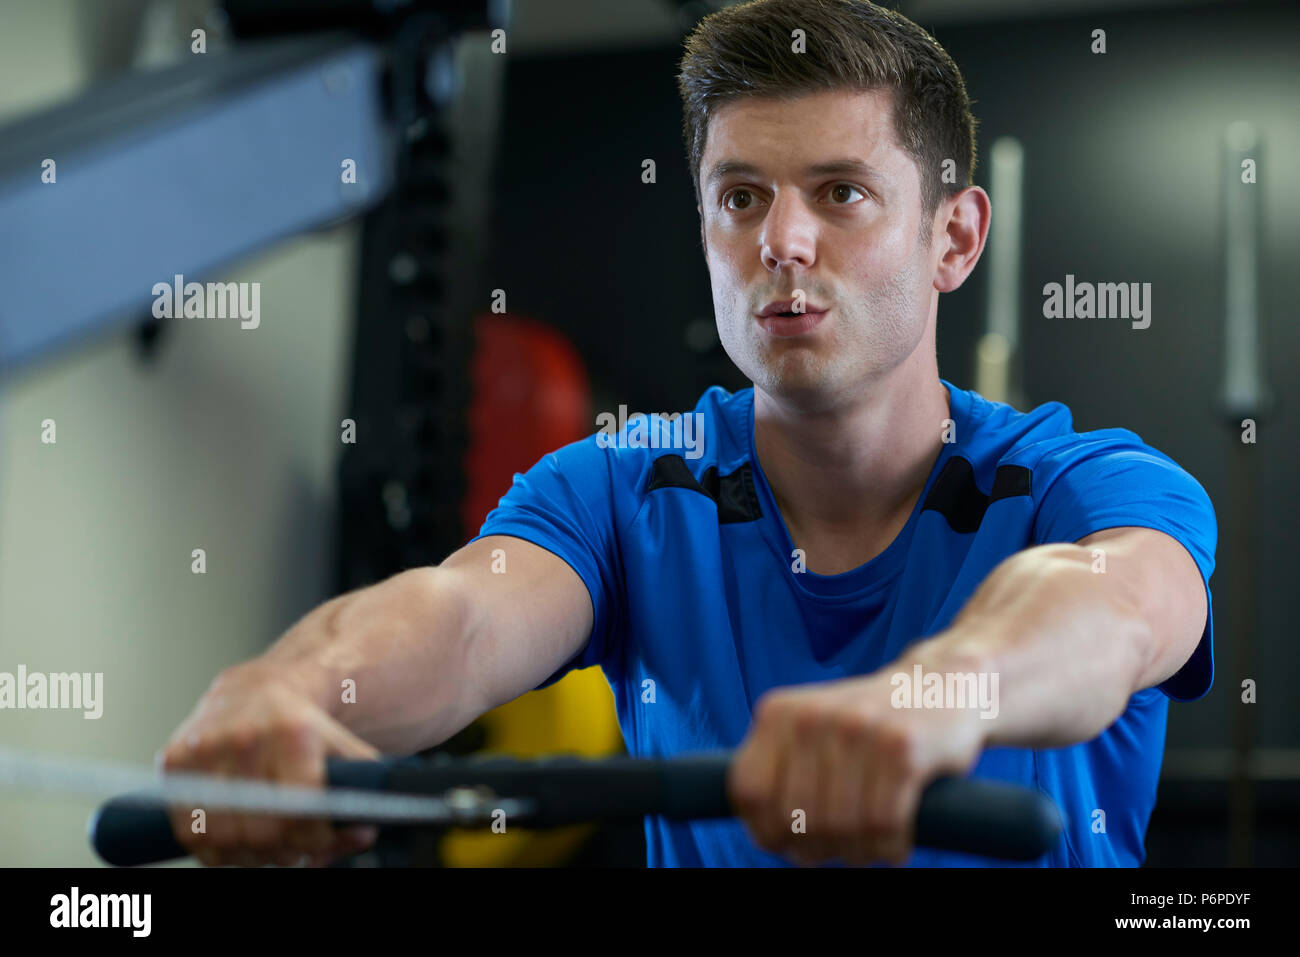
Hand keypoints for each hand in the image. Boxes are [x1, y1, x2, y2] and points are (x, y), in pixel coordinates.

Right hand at [158, 664, 380, 866]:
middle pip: (262, 830)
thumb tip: (362, 835)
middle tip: (293, 850)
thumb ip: (361, 791)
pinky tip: (235, 839)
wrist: (253, 690)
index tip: (319, 840)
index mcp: (292, 732)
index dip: (314, 836)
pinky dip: (214, 849)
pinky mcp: (173, 762)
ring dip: (249, 856)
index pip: (301, 807)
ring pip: (224, 838)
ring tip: (267, 847)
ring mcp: (204, 749)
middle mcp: (245, 738)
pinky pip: (190, 832)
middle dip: (283, 851)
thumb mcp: (342, 747)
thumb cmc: (302, 728)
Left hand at [727, 662, 986, 865]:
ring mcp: (858, 728)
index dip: (767, 831)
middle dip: (818, 849)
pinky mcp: (903, 746)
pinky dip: (890, 848)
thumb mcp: (813, 730)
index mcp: (779, 713)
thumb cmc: (871, 726)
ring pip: (839, 827)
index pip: (749, 792)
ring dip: (858, 852)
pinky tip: (896, 841)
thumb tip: (765, 833)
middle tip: (841, 848)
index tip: (791, 843)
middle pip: (796, 818)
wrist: (945, 684)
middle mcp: (812, 716)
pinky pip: (883, 824)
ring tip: (871, 846)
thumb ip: (781, 770)